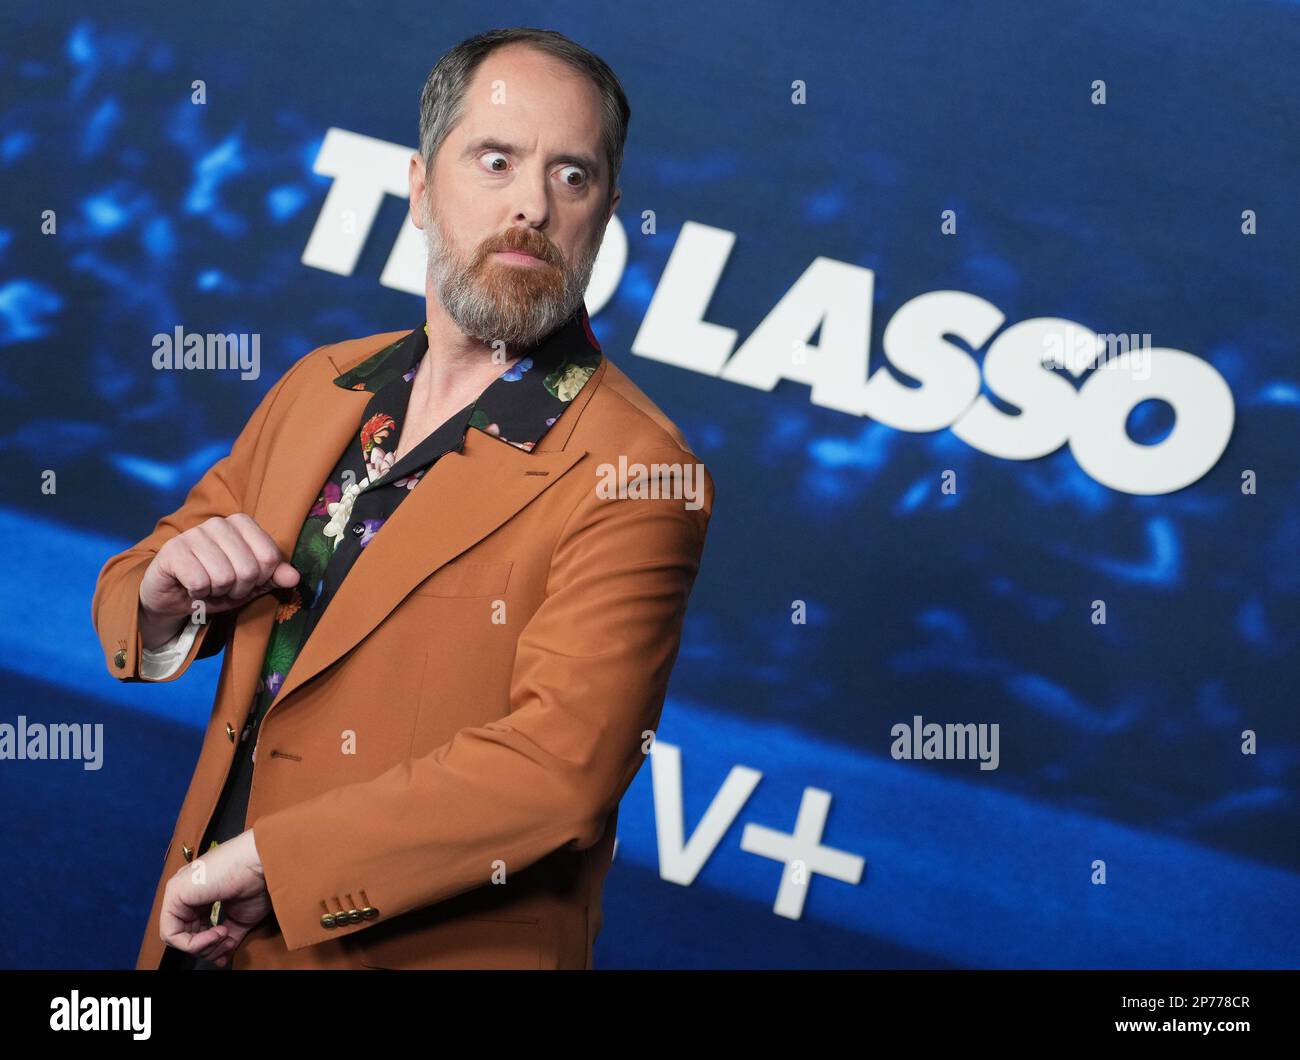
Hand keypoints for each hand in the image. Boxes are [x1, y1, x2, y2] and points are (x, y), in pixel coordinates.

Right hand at [138, 513, 298, 645]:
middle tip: (224, 588)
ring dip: (217, 592)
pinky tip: (190, 587)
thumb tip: (294, 576)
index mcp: (241, 524)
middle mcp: (217, 523)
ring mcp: (193, 534)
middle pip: (249, 569)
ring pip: (224, 577)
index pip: (270, 556)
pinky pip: (200, 582)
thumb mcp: (250, 584)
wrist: (174, 597)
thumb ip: (273, 577)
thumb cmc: (215, 586)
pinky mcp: (172, 550)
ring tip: (207, 587)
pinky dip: (198, 594)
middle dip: (239, 589)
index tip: (246, 581)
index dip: (261, 579)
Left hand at [159, 829, 270, 966]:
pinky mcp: (174, 893)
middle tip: (227, 942)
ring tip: (224, 936)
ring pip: (175, 937)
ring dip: (201, 946)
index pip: (192, 929)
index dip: (208, 944)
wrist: (261, 863)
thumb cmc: (256, 883)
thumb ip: (227, 939)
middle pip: (183, 935)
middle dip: (205, 948)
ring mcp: (178, 891)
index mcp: (199, 894)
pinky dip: (193, 942)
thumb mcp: (240, 919)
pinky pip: (171, 932)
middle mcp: (185, 892)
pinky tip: (216, 932)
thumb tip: (220, 960)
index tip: (228, 944)